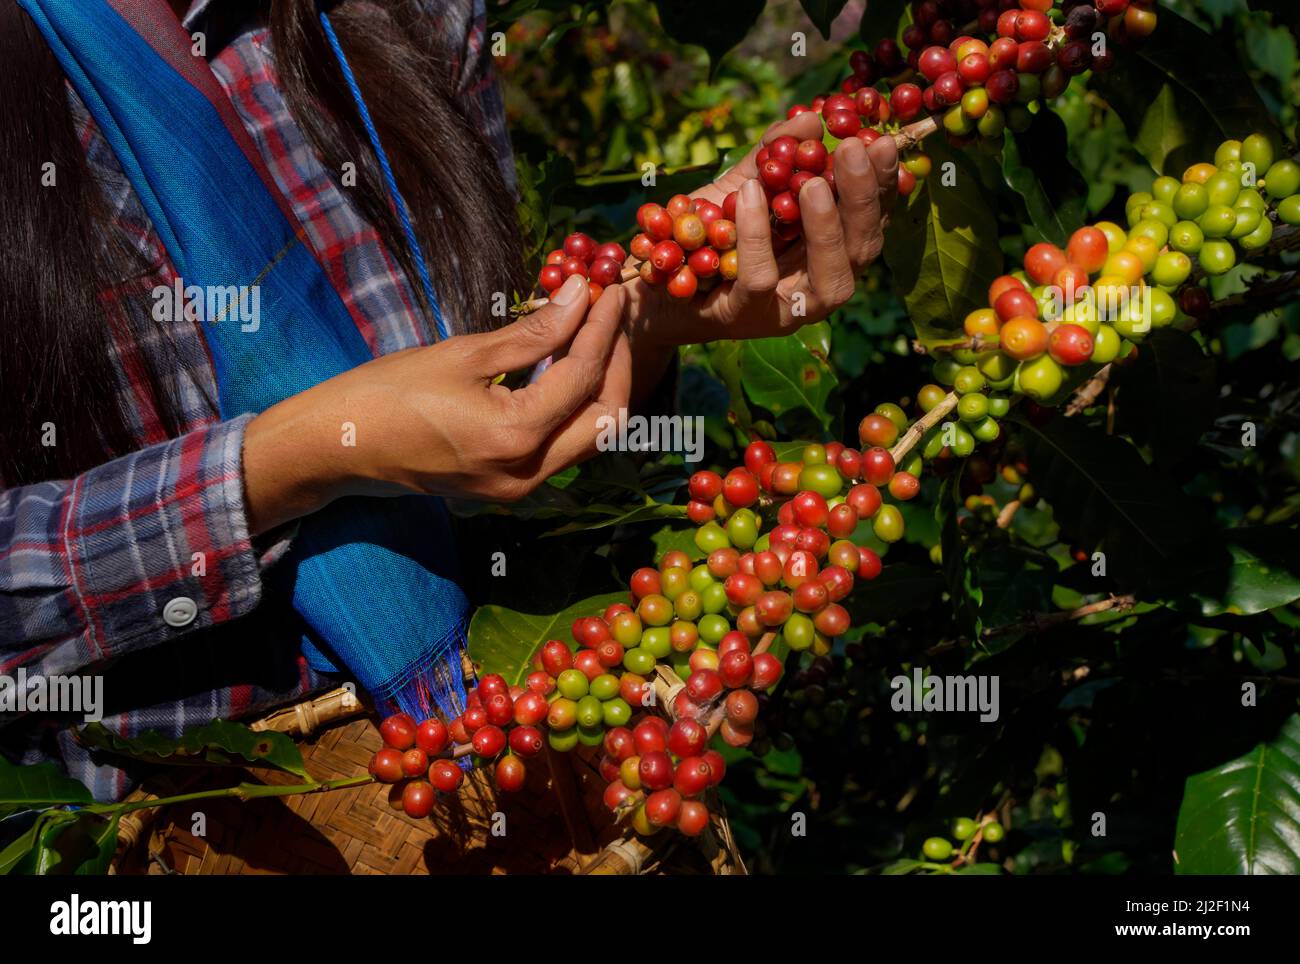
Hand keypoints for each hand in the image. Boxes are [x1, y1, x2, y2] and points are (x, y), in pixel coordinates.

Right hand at [243, 275, 630, 531]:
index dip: (603, 329)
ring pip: (589, 438)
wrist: (338, 446)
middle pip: (606, 420)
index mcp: (515, 438)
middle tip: (609, 316)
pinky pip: (561, 447)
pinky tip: (562, 366)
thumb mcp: (464, 353)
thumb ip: (533, 331)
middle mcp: (527, 474)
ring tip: (589, 333)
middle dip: (616, 364)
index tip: (611, 290)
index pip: (584, 378)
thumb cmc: (388, 392)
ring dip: (598, 387)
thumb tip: (580, 294)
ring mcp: (519, 488)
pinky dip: (572, 408)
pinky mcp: (509, 487)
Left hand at [625, 112, 897, 350]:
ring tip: (815, 183)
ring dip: (826, 228)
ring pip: (827, 278)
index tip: (883, 142)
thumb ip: (773, 157)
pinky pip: (759, 279)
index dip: (882, 184)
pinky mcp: (743, 319)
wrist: (646, 286)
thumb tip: (812, 118)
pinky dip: (758, 235)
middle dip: (863, 201)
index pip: (870, 220)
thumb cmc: (701, 237)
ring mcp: (784, 311)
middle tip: (855, 151)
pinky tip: (752, 195)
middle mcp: (817, 287)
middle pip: (861, 251)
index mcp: (828, 254)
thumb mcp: (738, 189)